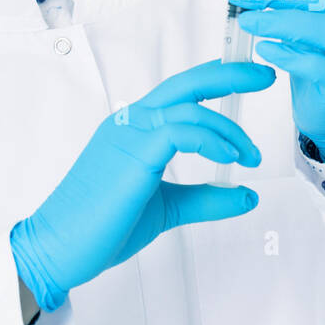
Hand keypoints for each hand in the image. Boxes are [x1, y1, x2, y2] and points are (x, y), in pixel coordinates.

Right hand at [11, 59, 275, 309]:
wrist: (59, 249)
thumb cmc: (103, 227)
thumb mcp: (167, 208)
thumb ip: (206, 198)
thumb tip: (247, 195)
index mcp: (135, 129)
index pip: (180, 93)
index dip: (215, 80)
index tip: (248, 79)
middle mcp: (131, 122)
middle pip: (187, 82)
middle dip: (230, 74)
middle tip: (265, 77)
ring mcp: (129, 134)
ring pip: (190, 109)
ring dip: (228, 129)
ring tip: (250, 154)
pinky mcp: (133, 153)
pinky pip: (182, 131)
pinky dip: (212, 140)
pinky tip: (230, 157)